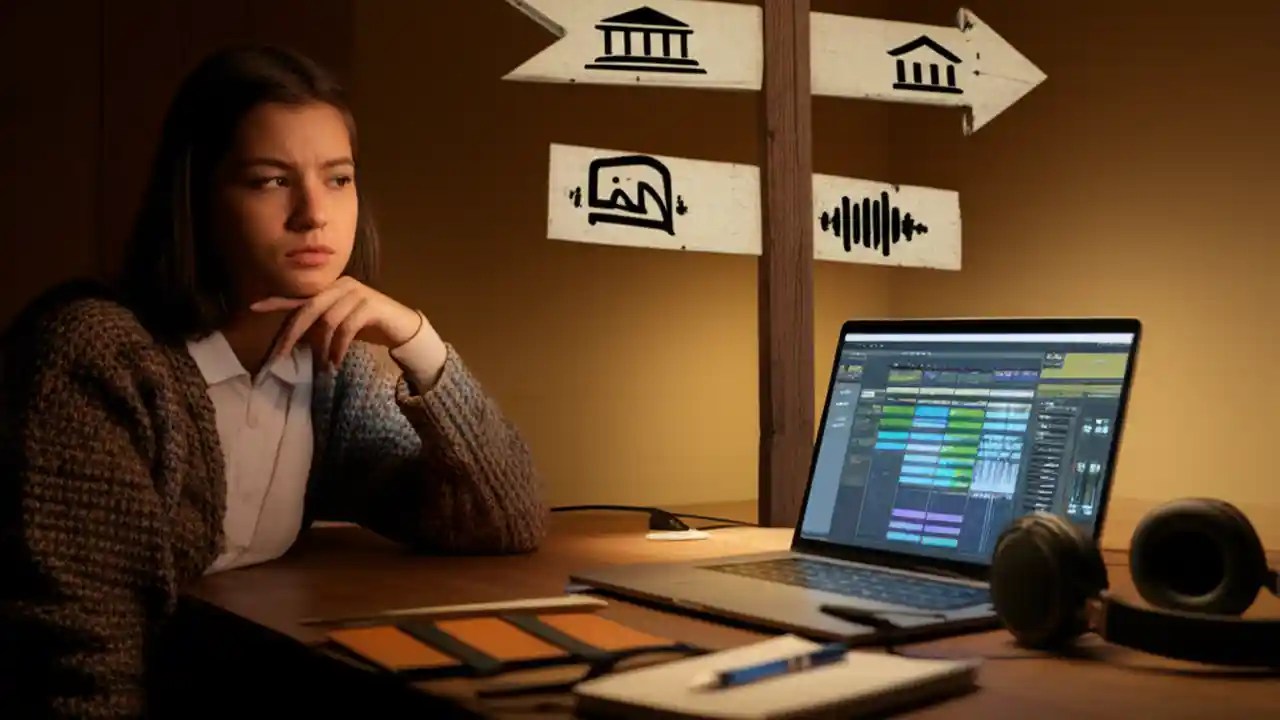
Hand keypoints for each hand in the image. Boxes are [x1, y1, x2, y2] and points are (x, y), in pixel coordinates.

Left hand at [250, 276, 427, 369]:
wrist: (403, 328)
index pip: (299, 297)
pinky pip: (346, 327)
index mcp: (331, 288)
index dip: (276, 302)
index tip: (253, 308)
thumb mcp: (339, 327)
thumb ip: (318, 327)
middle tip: (279, 356)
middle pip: (309, 308)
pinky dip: (338, 348)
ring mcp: (357, 293)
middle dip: (292, 334)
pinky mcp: (370, 305)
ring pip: (328, 320)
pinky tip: (336, 363)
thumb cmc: (369, 327)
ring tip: (323, 366)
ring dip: (322, 347)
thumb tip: (292, 340)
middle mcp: (342, 285)